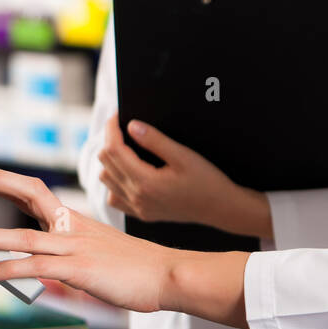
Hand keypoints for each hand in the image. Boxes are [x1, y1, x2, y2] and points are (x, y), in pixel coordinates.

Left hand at [0, 168, 174, 311]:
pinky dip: (11, 269)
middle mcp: (72, 227)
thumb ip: (67, 254)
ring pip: (26, 236)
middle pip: (29, 193)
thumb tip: (40, 266)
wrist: (166, 273)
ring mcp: (76, 246)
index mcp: (75, 219)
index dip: (5, 180)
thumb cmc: (136, 266)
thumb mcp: (97, 251)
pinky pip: (39, 266)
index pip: (34, 189)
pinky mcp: (80, 269)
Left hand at [98, 112, 272, 237]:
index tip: (118, 114)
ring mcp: (138, 208)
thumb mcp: (183, 155)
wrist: (221, 208)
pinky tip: (128, 172)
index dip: (112, 129)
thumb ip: (155, 140)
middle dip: (110, 140)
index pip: (114, 150)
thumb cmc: (207, 181)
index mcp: (145, 183)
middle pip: (106, 164)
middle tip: (122, 125)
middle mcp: (137, 198)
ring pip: (106, 180)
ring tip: (126, 146)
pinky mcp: (142, 214)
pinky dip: (115, 182)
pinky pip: (115, 198)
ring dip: (110, 161)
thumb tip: (132, 126)